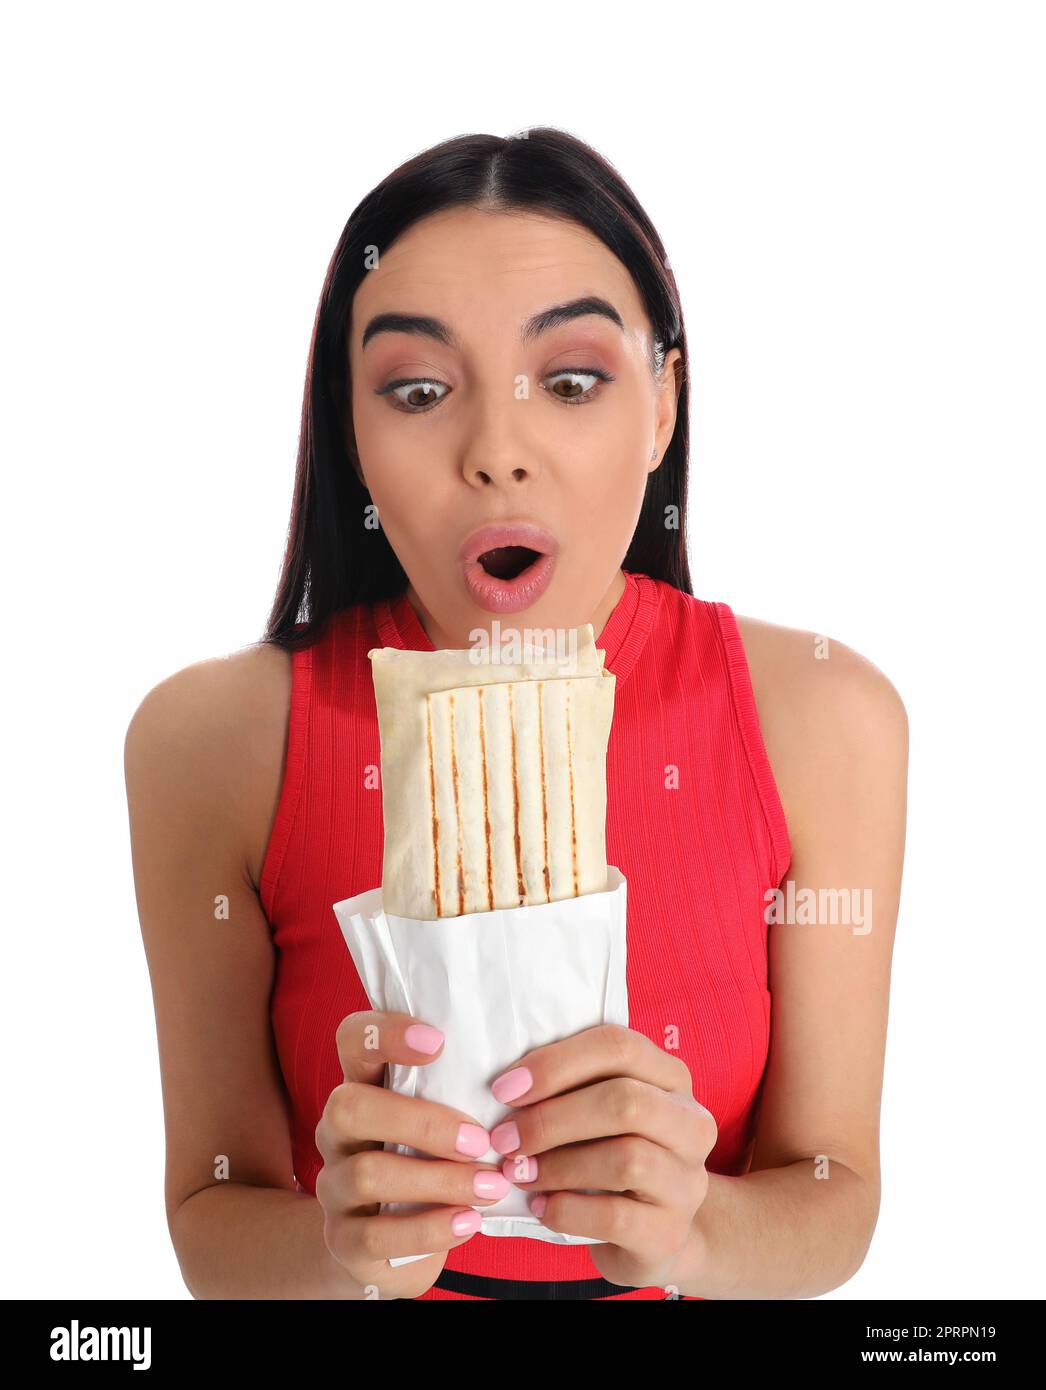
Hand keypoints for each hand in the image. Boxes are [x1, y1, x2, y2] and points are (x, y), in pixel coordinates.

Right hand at [315, 1010, 507, 1297]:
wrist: (386, 1248)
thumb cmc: (428, 1165)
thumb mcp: (436, 1123)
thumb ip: (456, 1094)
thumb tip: (523, 1073)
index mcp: (362, 1088)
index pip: (352, 1040)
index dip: (384, 1033)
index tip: (437, 1041)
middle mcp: (337, 1133)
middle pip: (349, 1107)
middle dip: (420, 1122)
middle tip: (480, 1141)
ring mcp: (334, 1188)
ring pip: (368, 1174)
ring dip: (439, 1180)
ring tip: (491, 1186)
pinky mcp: (344, 1241)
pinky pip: (377, 1235)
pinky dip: (430, 1228)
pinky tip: (469, 1221)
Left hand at [487, 1023, 715, 1290]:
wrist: (652, 1235)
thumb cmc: (610, 1158)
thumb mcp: (599, 1114)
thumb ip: (571, 1087)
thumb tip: (508, 1086)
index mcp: (670, 1078)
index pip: (618, 1047)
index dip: (556, 1063)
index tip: (505, 1089)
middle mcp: (691, 1124)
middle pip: (625, 1102)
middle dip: (552, 1118)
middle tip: (504, 1138)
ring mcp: (687, 1182)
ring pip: (625, 1159)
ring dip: (557, 1166)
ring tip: (519, 1173)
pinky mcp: (669, 1233)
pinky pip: (614, 1215)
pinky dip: (566, 1210)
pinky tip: (540, 1206)